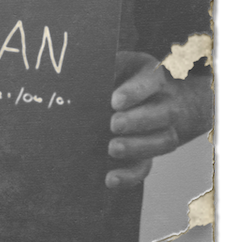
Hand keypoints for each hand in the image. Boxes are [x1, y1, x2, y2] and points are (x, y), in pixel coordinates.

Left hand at [106, 50, 211, 189]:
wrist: (134, 96)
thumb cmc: (117, 75)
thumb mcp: (112, 64)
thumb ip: (102, 67)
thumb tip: (76, 70)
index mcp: (151, 75)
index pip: (151, 81)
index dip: (135, 92)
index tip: (115, 101)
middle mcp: (164, 103)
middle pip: (164, 113)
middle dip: (139, 121)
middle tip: (113, 124)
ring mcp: (160, 130)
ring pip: (163, 141)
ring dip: (137, 147)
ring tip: (112, 148)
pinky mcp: (147, 154)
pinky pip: (146, 167)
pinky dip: (129, 175)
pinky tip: (110, 178)